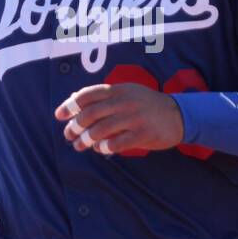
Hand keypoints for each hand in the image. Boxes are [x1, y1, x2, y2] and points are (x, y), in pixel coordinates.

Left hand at [55, 82, 184, 155]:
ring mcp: (134, 118)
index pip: (88, 94)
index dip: (70, 105)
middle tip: (68, 134)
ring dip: (86, 140)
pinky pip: (116, 143)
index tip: (59, 115)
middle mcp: (125, 101)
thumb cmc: (146, 104)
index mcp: (119, 89)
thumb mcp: (126, 92)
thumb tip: (74, 97)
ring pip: (101, 130)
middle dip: (75, 125)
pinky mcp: (142, 134)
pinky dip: (103, 147)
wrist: (178, 115)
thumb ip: (102, 95)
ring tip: (79, 146)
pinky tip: (99, 149)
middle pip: (91, 114)